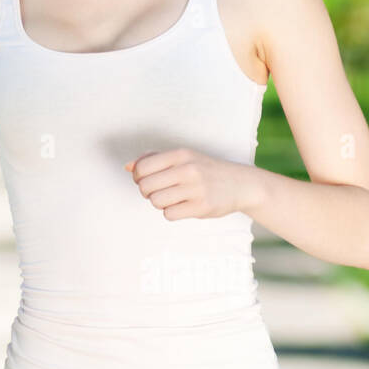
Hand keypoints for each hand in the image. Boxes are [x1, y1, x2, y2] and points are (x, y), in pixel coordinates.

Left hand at [123, 147, 247, 220]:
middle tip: (158, 191)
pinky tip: (182, 205)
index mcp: (181, 154)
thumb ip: (154, 159)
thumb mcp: (183, 157)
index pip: (142, 167)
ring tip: (172, 198)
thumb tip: (128, 167)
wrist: (241, 184)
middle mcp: (188, 170)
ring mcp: (195, 189)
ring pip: (156, 202)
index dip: (138, 177)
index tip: (145, 179)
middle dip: (147, 192)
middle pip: (146, 186)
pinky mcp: (201, 207)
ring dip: (159, 203)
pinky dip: (171, 212)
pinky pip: (169, 214)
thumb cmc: (206, 170)